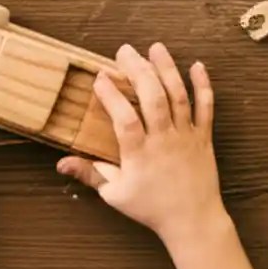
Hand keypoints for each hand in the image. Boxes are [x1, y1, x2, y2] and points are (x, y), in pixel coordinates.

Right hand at [57, 43, 226, 249]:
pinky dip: (203, 85)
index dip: (112, 96)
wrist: (193, 221)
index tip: (100, 77)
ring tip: (155, 47)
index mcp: (139, 154)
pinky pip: (206, 107)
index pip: (124, 118)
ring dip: (167, 69)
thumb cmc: (151, 208)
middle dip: (138, 70)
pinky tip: (197, 66)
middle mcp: (163, 140)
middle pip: (153, 98)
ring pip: (178, 96)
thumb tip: (61, 164)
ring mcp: (186, 136)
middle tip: (124, 51)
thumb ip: (89, 174)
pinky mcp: (203, 137)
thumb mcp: (114, 194)